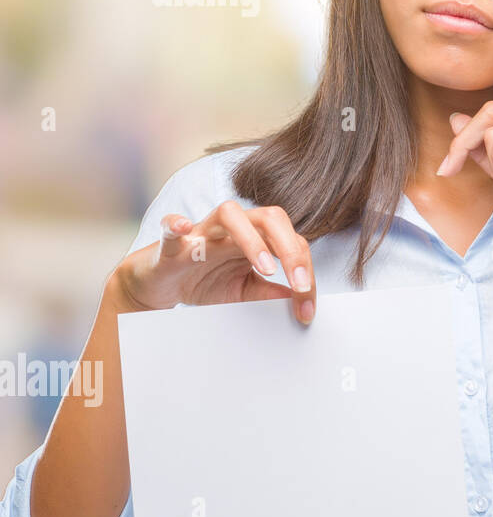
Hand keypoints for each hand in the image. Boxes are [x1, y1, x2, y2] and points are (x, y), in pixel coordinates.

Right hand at [114, 201, 317, 324]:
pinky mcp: (171, 243)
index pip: (291, 242)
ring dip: (252, 239)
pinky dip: (176, 224)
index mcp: (256, 238)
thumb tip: (301, 300)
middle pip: (270, 217)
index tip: (307, 303)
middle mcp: (233, 229)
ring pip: (229, 213)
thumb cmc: (204, 281)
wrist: (161, 285)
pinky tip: (184, 227)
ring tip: (266, 269)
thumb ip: (270, 293)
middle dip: (291, 248)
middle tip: (300, 283)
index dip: (305, 271)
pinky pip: (170, 225)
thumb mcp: (243, 292)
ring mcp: (202, 232)